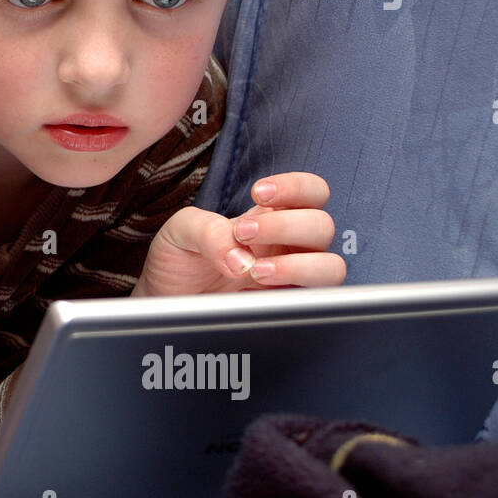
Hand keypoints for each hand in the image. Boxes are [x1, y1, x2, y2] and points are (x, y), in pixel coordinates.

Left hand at [133, 172, 345, 297]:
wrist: (165, 302)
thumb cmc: (178, 262)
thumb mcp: (181, 232)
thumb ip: (207, 231)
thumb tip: (242, 259)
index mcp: (271, 218)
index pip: (311, 192)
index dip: (297, 187)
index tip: (259, 193)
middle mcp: (289, 246)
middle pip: (323, 225)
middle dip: (285, 225)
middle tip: (244, 233)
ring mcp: (292, 280)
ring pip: (332, 266)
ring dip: (298, 265)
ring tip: (256, 270)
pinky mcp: (287, 309)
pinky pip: (316, 303)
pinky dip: (293, 294)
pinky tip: (257, 292)